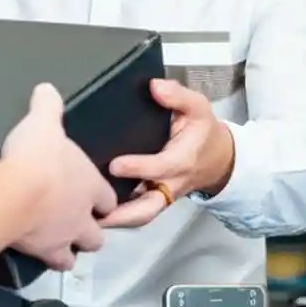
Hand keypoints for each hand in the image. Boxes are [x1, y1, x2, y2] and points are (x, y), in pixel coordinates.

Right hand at [1, 83, 117, 270]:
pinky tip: (37, 249)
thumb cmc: (35, 157)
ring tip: (58, 240)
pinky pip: (55, 263)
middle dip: (90, 229)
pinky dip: (48, 258)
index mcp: (90, 184)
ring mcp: (67, 235)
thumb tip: (46, 89)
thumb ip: (47, 106)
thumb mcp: (42, 122)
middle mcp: (84, 214)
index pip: (107, 197)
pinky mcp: (47, 251)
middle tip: (74, 220)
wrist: (14, 192)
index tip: (91, 197)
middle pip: (98, 232)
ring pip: (80, 250)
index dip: (100, 198)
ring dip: (72, 247)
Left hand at [100, 79, 235, 228]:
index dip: (139, 168)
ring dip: (116, 220)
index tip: (115, 165)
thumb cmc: (203, 132)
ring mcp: (160, 194)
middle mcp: (170, 183)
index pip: (160, 168)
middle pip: (149, 208)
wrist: (218, 158)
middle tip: (96, 213)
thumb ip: (178, 96)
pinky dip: (117, 216)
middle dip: (124, 213)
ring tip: (87, 220)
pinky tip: (92, 213)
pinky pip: (136, 211)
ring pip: (140, 214)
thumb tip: (156, 86)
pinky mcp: (152, 198)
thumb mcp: (199, 108)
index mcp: (182, 160)